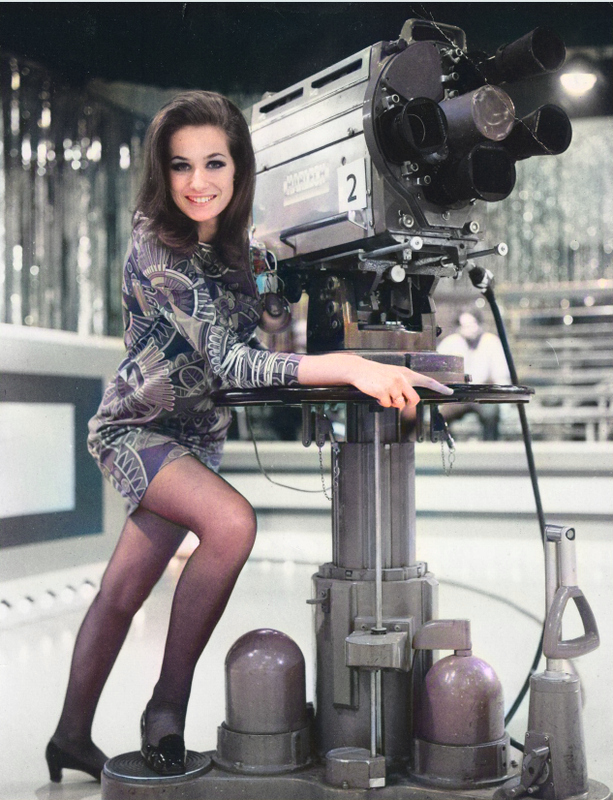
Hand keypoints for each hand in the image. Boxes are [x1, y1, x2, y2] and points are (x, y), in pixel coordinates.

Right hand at [297, 353, 452, 407]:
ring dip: (391, 403)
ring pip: (399, 404)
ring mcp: (393, 385)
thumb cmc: (375, 374)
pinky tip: (377, 394)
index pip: (427, 380)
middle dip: (406, 403)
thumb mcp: (392, 374)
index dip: (439, 387)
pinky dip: (382, 403)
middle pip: (413, 400)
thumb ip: (403, 384)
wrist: (358, 369)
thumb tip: (408, 400)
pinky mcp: (383, 391)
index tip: (449, 391)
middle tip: (396, 399)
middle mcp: (402, 378)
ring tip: (383, 392)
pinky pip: (387, 405)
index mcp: (405, 373)